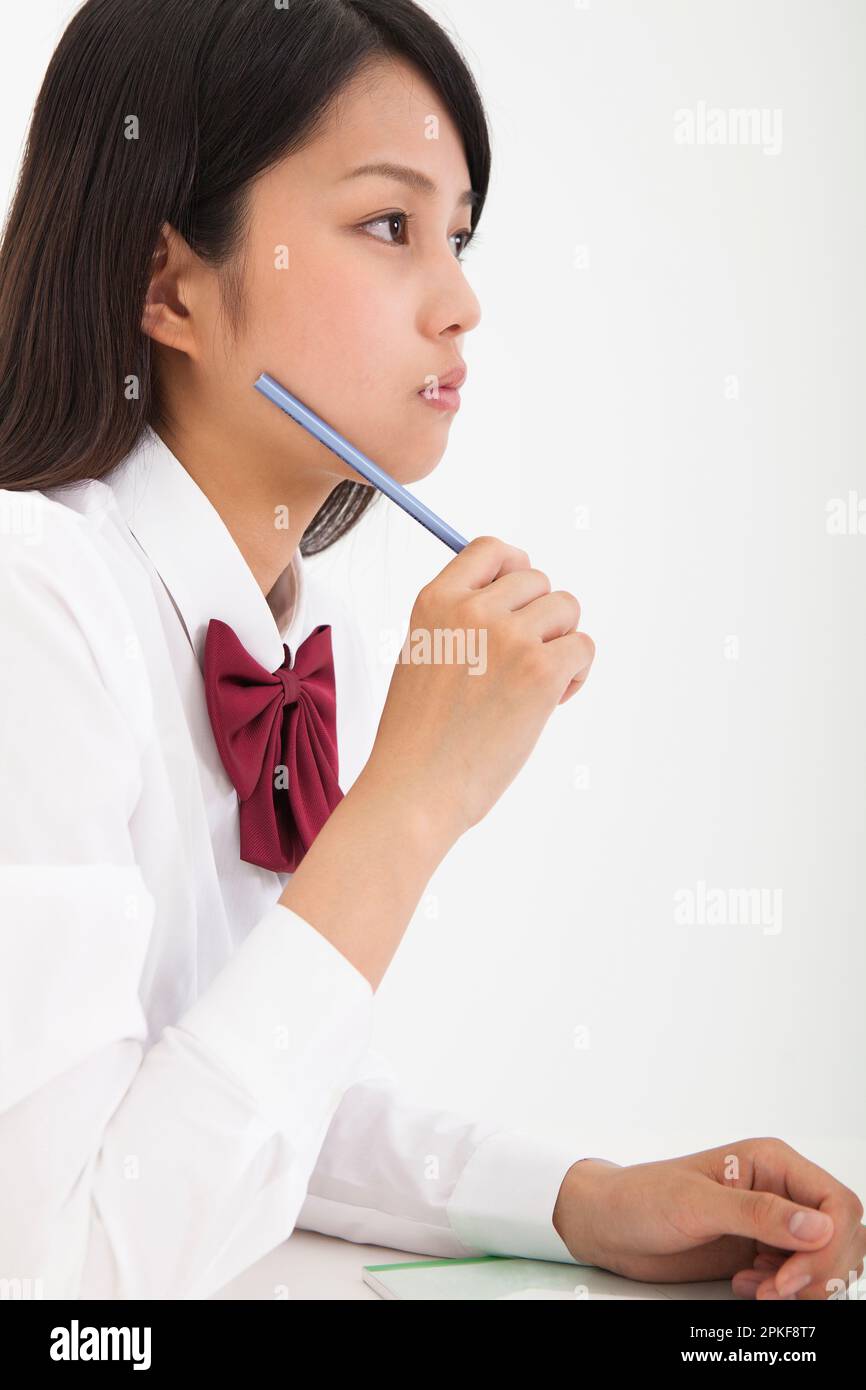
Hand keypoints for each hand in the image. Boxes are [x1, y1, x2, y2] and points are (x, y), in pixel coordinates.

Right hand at [367, 535, 594, 844]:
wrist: (417, 788)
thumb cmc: (418, 735)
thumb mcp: (421, 654)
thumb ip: (458, 619)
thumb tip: (514, 594)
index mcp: (435, 601)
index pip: (490, 549)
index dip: (514, 566)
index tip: (521, 593)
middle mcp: (472, 610)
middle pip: (537, 580)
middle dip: (540, 617)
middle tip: (523, 663)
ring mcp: (508, 638)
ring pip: (566, 609)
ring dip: (560, 643)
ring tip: (534, 685)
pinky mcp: (540, 671)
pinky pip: (583, 647)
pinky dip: (576, 674)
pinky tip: (550, 703)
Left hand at [552, 1139, 865, 1299]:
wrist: (610, 1225)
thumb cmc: (641, 1198)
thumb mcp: (696, 1203)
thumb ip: (759, 1214)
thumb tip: (819, 1225)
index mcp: (771, 1162)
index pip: (838, 1203)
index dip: (829, 1246)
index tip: (791, 1278)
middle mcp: (780, 1190)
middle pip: (841, 1236)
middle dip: (819, 1272)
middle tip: (775, 1292)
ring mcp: (772, 1223)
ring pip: (826, 1259)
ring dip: (803, 1287)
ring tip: (760, 1291)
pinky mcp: (761, 1252)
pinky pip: (800, 1277)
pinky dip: (785, 1293)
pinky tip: (749, 1289)